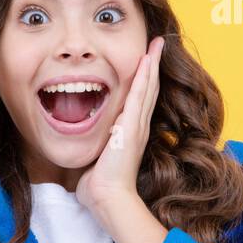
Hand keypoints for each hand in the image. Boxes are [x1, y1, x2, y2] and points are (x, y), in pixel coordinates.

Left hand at [76, 35, 164, 222]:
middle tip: (157, 45)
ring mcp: (137, 126)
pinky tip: (147, 59)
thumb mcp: (97, 160)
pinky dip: (145, 76)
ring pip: (148, 88)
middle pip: (149, 90)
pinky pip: (140, 95)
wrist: (108, 198)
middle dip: (152, 67)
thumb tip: (86, 150)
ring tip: (156, 45)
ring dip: (151, 65)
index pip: (139, 101)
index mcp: (130, 134)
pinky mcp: (132, 126)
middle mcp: (137, 127)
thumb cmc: (100, 186)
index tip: (145, 63)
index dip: (144, 81)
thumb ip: (95, 150)